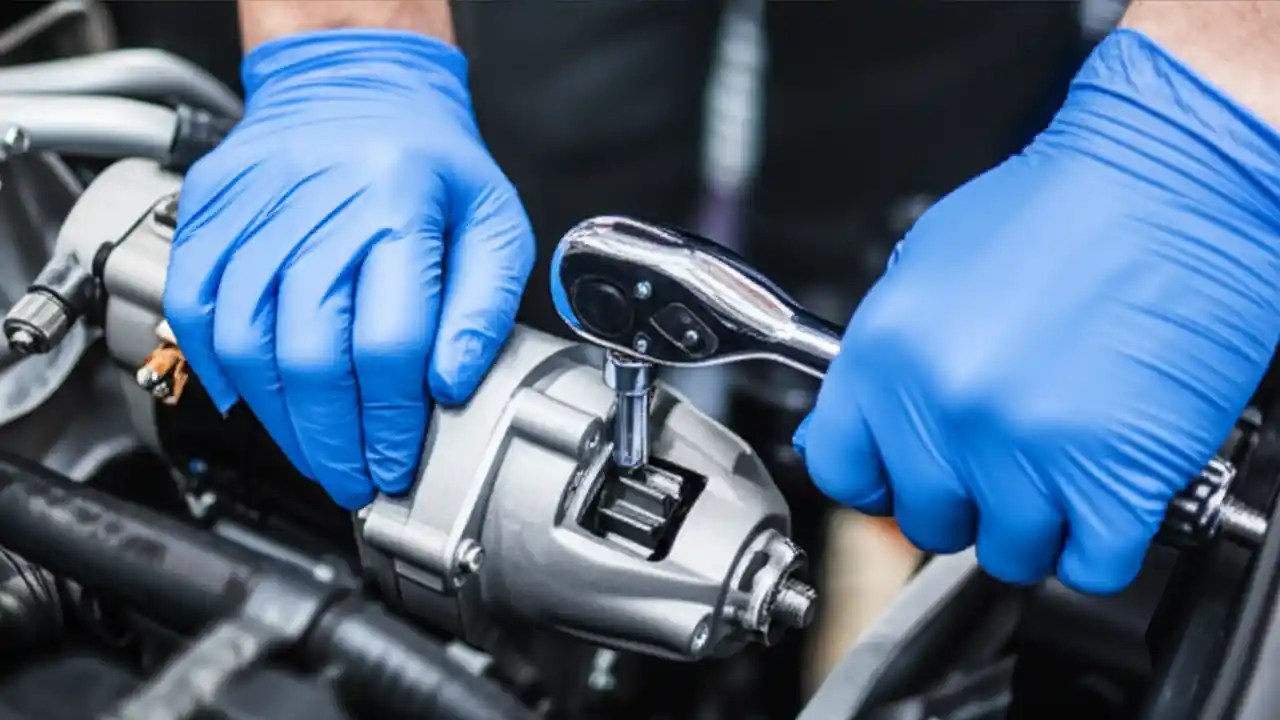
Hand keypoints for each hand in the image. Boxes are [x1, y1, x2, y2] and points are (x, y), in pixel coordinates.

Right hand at [164, 30, 533, 508]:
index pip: (388, 342)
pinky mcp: (211, 206)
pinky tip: (249, 399)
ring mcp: (255, 203)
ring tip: (311, 453)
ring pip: (244, 337)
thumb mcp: (495, 225)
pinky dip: (213, 362)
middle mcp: (320, 202)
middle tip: (351, 480)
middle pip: (309, 350)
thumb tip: (450, 386)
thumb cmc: (434, 166)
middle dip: (330, 438)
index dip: (390, 421)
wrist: (359, 87)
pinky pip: (192, 300)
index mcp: (401, 205)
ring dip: (276, 416)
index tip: (395, 463)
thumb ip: (484, 308)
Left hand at [794, 30, 1279, 592]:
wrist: (1175, 177)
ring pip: (1009, 552)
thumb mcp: (929, 264)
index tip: (903, 474)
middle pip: (927, 518)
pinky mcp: (1113, 477)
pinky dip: (1104, 541)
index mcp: (885, 356)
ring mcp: (1025, 450)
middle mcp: (944, 409)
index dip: (878, 477)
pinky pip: (1091, 565)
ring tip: (1067, 462)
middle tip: (1007, 452)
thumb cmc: (1064, 204)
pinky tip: (1111, 487)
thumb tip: (866, 418)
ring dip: (1040, 521)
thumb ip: (890, 357)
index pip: (840, 470)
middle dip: (968, 495)